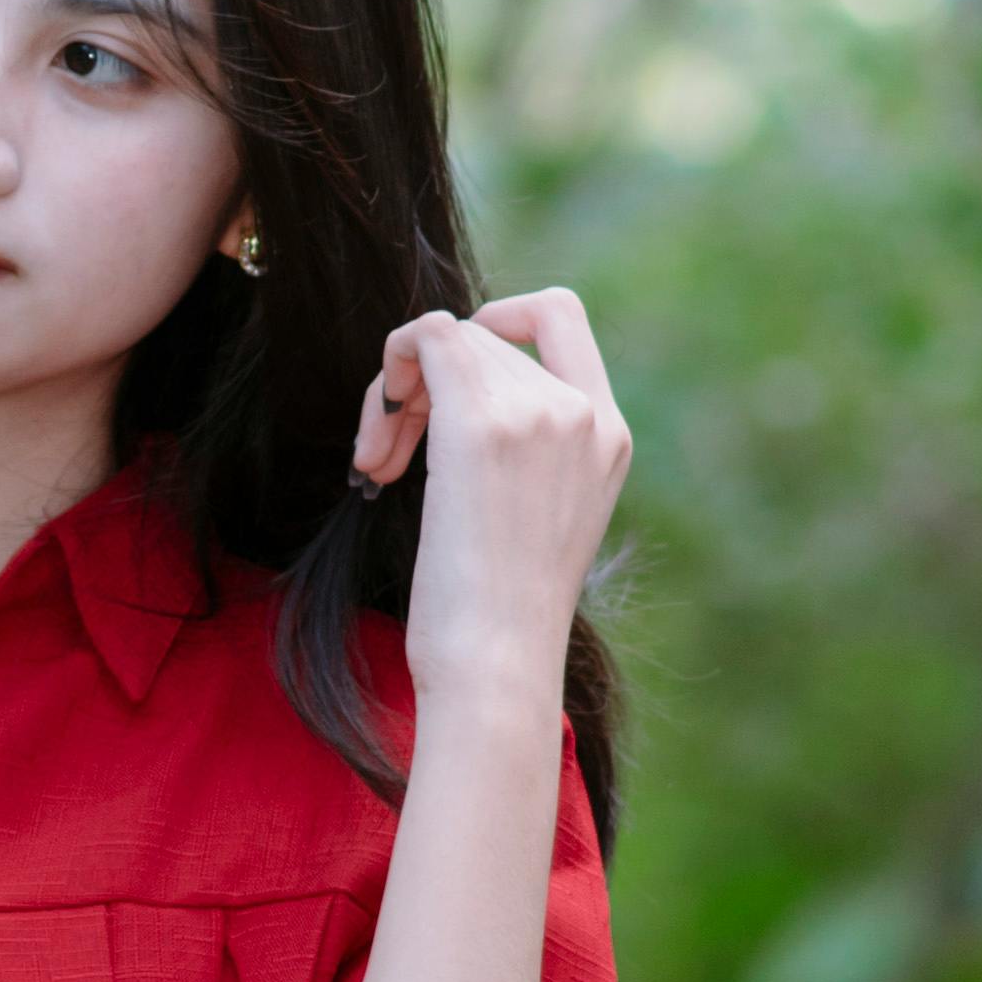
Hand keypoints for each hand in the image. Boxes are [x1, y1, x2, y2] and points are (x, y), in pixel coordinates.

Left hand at [351, 287, 630, 709]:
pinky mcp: (480, 425)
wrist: (497, 664)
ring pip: (446, 340)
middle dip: (426, 381)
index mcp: (609, 434)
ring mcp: (537, 414)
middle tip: (388, 455)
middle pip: (482, 334)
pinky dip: (387, 373)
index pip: (559, 316)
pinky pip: (424, 336)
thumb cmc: (500, 615)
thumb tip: (450, 394)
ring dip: (394, 394)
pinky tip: (373, 450)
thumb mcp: (539, 515)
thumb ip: (527, 446)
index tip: (450, 384)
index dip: (492, 323)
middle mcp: (582, 413)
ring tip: (377, 466)